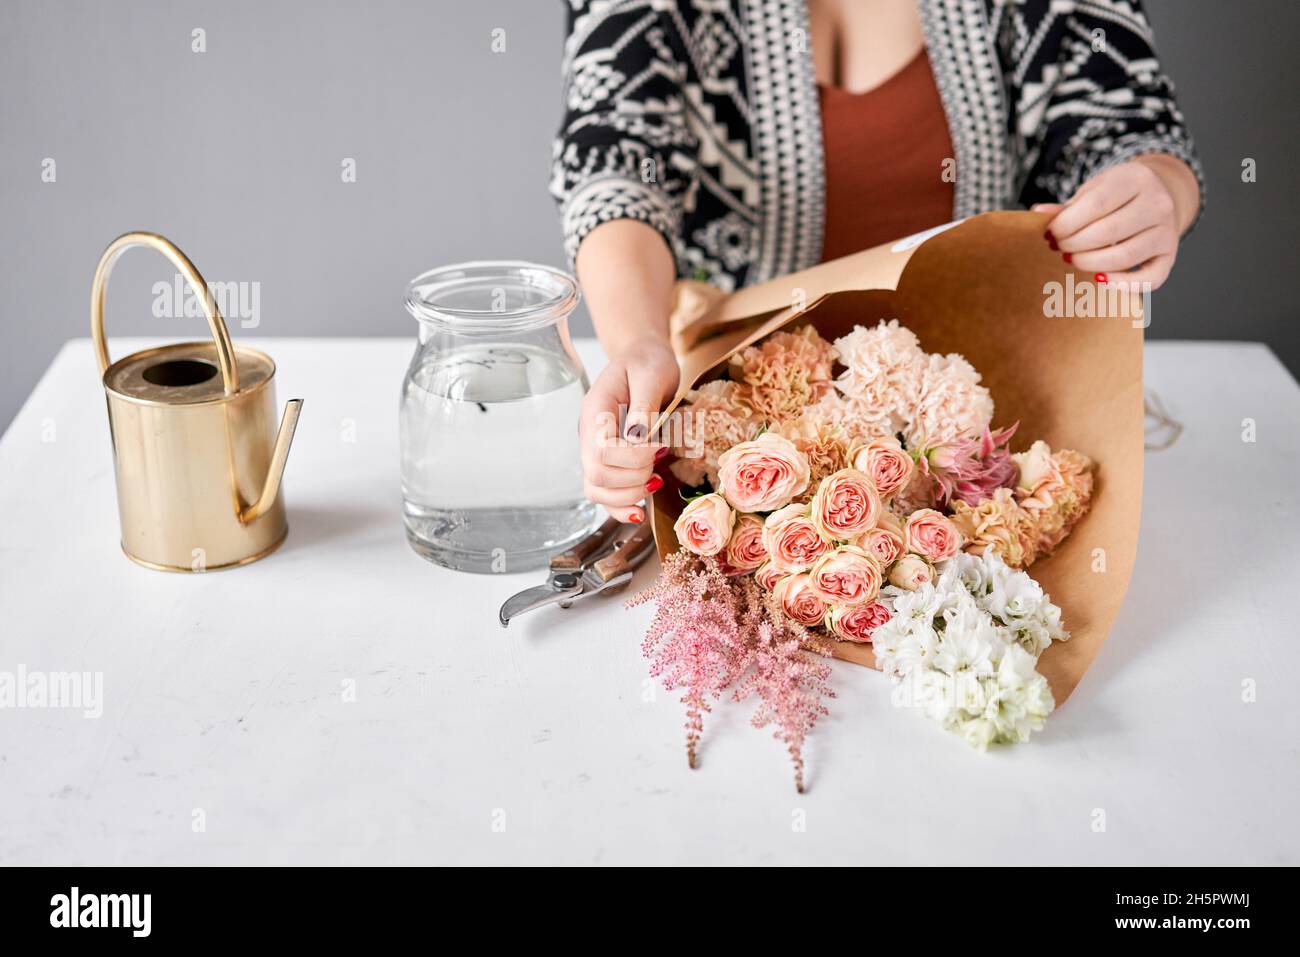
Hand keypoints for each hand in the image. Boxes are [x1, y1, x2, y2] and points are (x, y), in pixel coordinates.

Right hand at [578, 337, 679, 523]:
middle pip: (597, 476)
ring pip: (596, 491)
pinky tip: (640, 511)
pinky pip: (605, 495)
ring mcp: (595, 450)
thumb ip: (644, 405)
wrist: (642, 358)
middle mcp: (589, 434)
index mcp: (595, 411)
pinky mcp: (609, 461)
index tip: (661, 446)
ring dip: (628, 495)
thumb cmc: (648, 363)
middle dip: (634, 477)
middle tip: (659, 461)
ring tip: (655, 481)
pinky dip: (621, 507)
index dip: (634, 457)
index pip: (602, 450)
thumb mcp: (651, 373)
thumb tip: (639, 437)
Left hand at [1033, 155, 1197, 289]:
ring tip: (1072, 259)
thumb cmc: (1116, 196)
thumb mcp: (1093, 191)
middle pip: (1108, 232)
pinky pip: (1149, 279)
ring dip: (1090, 263)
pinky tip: (1099, 279)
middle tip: (1059, 247)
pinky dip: (1123, 285)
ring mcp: (1167, 231)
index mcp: (1137, 179)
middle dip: (1074, 245)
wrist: (1156, 197)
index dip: (1067, 224)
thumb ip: (1067, 207)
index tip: (1050, 233)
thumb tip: (1038, 214)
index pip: (1096, 205)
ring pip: (1124, 257)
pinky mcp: (1169, 256)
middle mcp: (1158, 203)